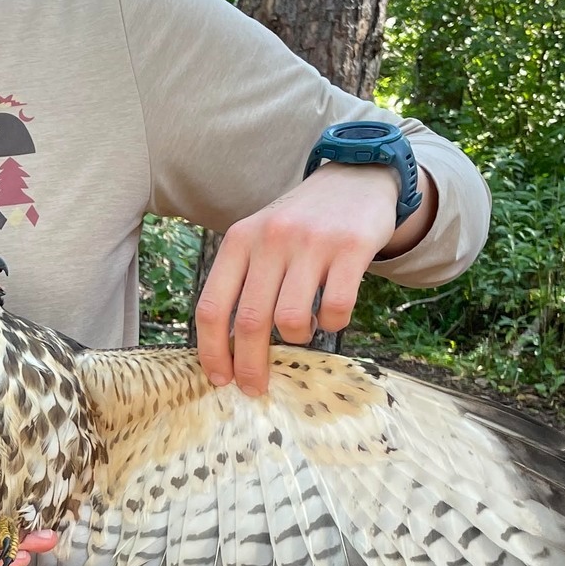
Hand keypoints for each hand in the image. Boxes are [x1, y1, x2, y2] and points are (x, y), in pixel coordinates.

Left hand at [194, 162, 435, 396]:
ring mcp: (311, 243)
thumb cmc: (298, 223)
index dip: (211, 350)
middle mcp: (270, 240)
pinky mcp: (351, 248)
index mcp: (239, 241)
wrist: (353, 178)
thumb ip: (242, 281)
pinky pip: (336, 308)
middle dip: (250, 365)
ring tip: (302, 330)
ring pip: (292, 319)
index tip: (218, 379)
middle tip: (255, 387)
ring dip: (297, 339)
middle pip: (250, 321)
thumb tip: (228, 346)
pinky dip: (332, 324)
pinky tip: (329, 314)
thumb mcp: (258, 238)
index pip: (212, 305)